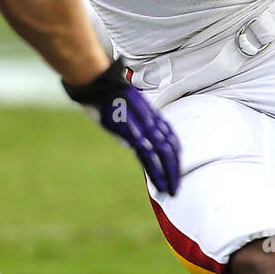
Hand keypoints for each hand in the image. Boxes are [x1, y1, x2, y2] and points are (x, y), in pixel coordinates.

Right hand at [63, 59, 180, 195]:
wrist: (98, 83)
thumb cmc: (107, 96)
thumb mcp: (124, 110)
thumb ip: (131, 125)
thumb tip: (130, 140)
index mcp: (151, 116)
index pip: (170, 138)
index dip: (175, 157)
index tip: (176, 171)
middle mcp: (151, 121)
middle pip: (170, 148)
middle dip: (175, 170)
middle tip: (176, 188)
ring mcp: (142, 126)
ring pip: (163, 154)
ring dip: (169, 174)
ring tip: (170, 190)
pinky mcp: (131, 132)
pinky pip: (148, 155)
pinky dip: (156, 171)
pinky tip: (159, 183)